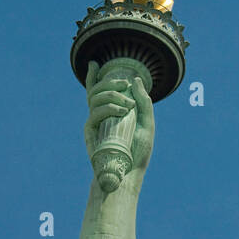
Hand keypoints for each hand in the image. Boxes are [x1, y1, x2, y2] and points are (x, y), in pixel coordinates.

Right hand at [83, 60, 154, 177]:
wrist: (129, 174)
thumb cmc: (138, 152)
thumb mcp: (147, 124)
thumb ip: (144, 103)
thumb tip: (136, 80)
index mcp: (111, 112)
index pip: (99, 91)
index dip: (94, 76)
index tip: (94, 64)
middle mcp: (100, 116)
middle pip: (96, 90)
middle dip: (109, 82)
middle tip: (125, 85)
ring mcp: (94, 123)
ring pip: (94, 98)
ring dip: (112, 95)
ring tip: (128, 105)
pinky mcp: (91, 132)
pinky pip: (94, 113)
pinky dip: (108, 108)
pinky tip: (121, 111)